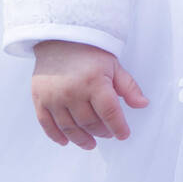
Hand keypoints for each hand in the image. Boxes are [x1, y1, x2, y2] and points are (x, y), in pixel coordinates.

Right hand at [31, 40, 148, 149]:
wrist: (60, 39)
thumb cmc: (90, 52)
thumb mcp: (114, 65)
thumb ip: (128, 87)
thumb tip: (143, 104)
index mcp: (95, 81)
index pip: (110, 113)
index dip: (118, 127)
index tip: (123, 135)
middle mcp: (73, 91)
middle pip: (89, 123)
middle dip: (102, 132)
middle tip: (107, 133)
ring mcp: (54, 97)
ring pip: (70, 128)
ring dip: (81, 139)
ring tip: (91, 143)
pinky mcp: (39, 99)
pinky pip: (47, 125)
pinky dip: (56, 136)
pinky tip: (66, 141)